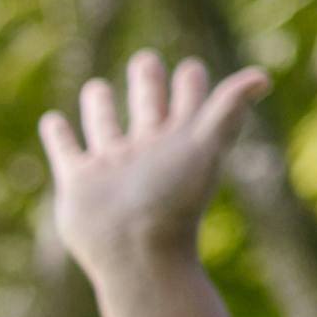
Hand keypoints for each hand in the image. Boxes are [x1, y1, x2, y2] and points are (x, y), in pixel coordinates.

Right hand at [39, 50, 269, 277]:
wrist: (137, 256)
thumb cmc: (174, 204)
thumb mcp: (204, 147)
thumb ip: (227, 109)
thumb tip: (263, 77)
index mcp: (177, 141)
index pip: (188, 102)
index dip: (190, 83)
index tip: (191, 68)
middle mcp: (145, 152)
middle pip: (146, 107)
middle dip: (146, 83)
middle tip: (145, 60)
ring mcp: (110, 166)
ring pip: (103, 126)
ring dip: (100, 106)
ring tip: (97, 88)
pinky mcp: (78, 182)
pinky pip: (65, 151)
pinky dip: (58, 136)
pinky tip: (53, 121)